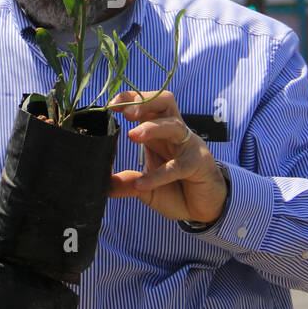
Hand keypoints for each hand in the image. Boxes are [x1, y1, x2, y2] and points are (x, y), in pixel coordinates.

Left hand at [107, 90, 227, 223]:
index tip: (110, 105)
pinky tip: (142, 184)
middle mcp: (174, 133)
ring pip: (173, 125)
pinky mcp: (198, 163)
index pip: (147, 103)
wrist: (203, 210)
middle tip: (127, 113)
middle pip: (165, 101)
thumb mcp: (145, 188)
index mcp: (158, 131)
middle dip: (145, 101)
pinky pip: (178, 165)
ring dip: (153, 127)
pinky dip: (158, 174)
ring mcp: (188, 145)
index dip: (130, 99)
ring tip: (133, 136)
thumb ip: (127, 184)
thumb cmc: (175, 190)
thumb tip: (104, 186)